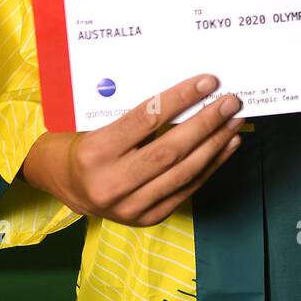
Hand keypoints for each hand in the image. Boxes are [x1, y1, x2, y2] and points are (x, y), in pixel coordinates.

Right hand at [20, 73, 245, 225]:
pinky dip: (210, 166)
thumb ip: (136, 114)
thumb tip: (187, 93)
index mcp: (94, 152)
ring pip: (184, 172)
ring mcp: (130, 206)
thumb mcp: (97, 123)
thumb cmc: (84, 143)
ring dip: (215, 144)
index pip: (146, 120)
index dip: (180, 99)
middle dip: (206, 123)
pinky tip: (226, 146)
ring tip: (234, 121)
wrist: (66, 185)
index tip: (207, 82)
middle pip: (170, 150)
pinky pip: (186, 189)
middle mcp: (111, 183)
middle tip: (230, 102)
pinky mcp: (147, 218)